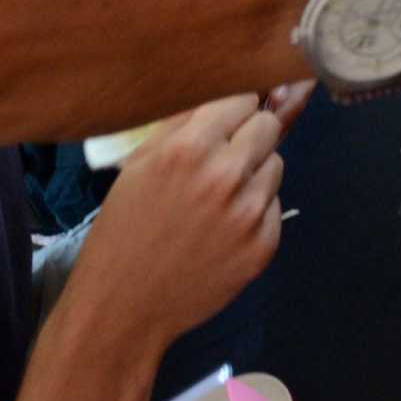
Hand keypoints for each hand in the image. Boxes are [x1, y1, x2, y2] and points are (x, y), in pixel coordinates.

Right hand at [71, 94, 285, 345]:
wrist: (125, 306)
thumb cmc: (125, 228)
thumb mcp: (140, 164)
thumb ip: (183, 124)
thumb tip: (223, 93)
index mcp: (190, 149)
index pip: (243, 98)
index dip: (232, 110)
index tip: (224, 121)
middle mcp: (226, 175)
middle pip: (268, 126)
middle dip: (249, 135)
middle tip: (225, 156)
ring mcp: (250, 213)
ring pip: (276, 165)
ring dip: (254, 173)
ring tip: (220, 197)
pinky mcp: (264, 245)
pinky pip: (274, 206)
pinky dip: (256, 211)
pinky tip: (225, 228)